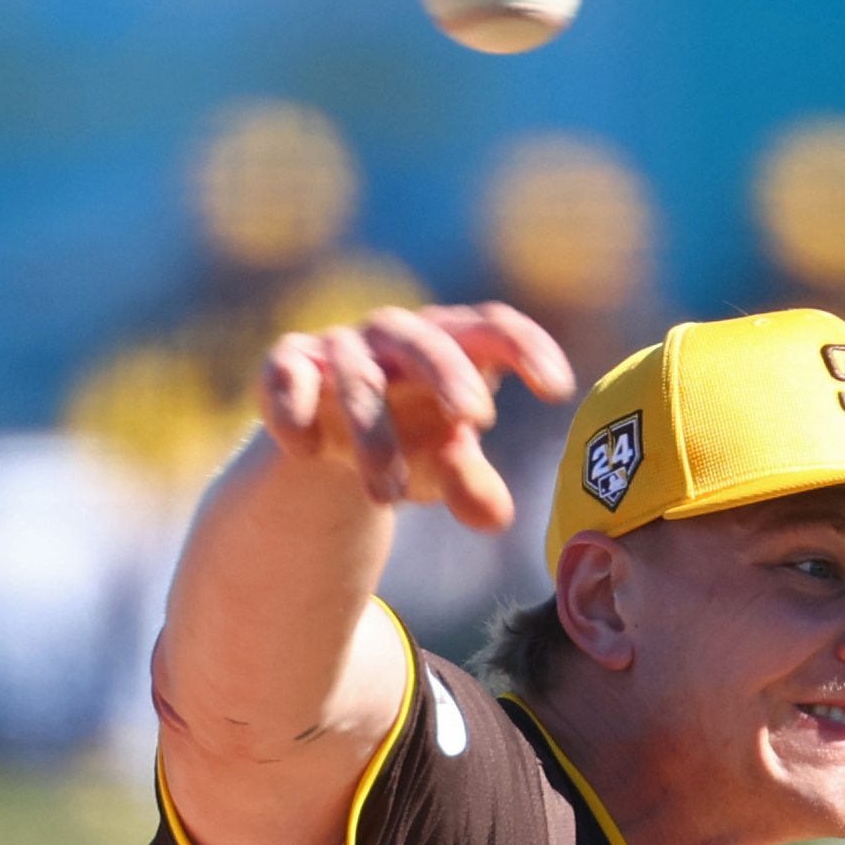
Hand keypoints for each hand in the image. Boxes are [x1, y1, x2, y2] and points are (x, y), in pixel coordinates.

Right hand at [256, 304, 575, 532]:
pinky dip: (293, 409)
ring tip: (388, 498)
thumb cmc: (408, 442)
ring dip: (374, 436)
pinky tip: (308, 453)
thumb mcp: (442, 466)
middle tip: (476, 420)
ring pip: (358, 377)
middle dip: (449, 374)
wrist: (326, 443)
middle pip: (424, 339)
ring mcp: (337, 348)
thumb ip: (470, 481)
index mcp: (448, 345)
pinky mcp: (286, 366)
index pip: (492, 328)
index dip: (526, 347)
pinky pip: (286, 374)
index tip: (558, 389)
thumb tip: (496, 516)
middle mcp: (394, 336)